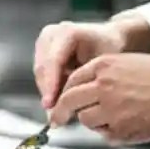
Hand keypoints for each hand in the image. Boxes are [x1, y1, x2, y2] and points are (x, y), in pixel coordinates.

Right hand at [33, 16, 149, 110]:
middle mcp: (52, 34)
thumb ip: (84, 84)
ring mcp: (44, 41)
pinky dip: (49, 88)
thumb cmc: (109, 49)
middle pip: (42, 67)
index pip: (53, 61)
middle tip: (54, 115)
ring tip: (58, 110)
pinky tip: (58, 100)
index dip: (50, 84)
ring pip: (40, 72)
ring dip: (47, 91)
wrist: (109, 37)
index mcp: (67, 33)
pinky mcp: (42, 50)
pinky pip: (42, 73)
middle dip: (47, 92)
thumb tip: (69, 108)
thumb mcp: (101, 65)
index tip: (50, 105)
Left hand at [46, 53, 149, 144]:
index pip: (73, 79)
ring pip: (85, 119)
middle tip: (56, 119)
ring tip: (110, 117)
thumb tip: (85, 90)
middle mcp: (102, 86)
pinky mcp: (120, 131)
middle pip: (70, 100)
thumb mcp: (129, 63)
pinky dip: (109, 132)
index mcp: (104, 66)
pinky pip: (104, 135)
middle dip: (61, 111)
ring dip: (90, 120)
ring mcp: (110, 110)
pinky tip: (126, 123)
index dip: (66, 91)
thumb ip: (105, 74)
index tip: (61, 99)